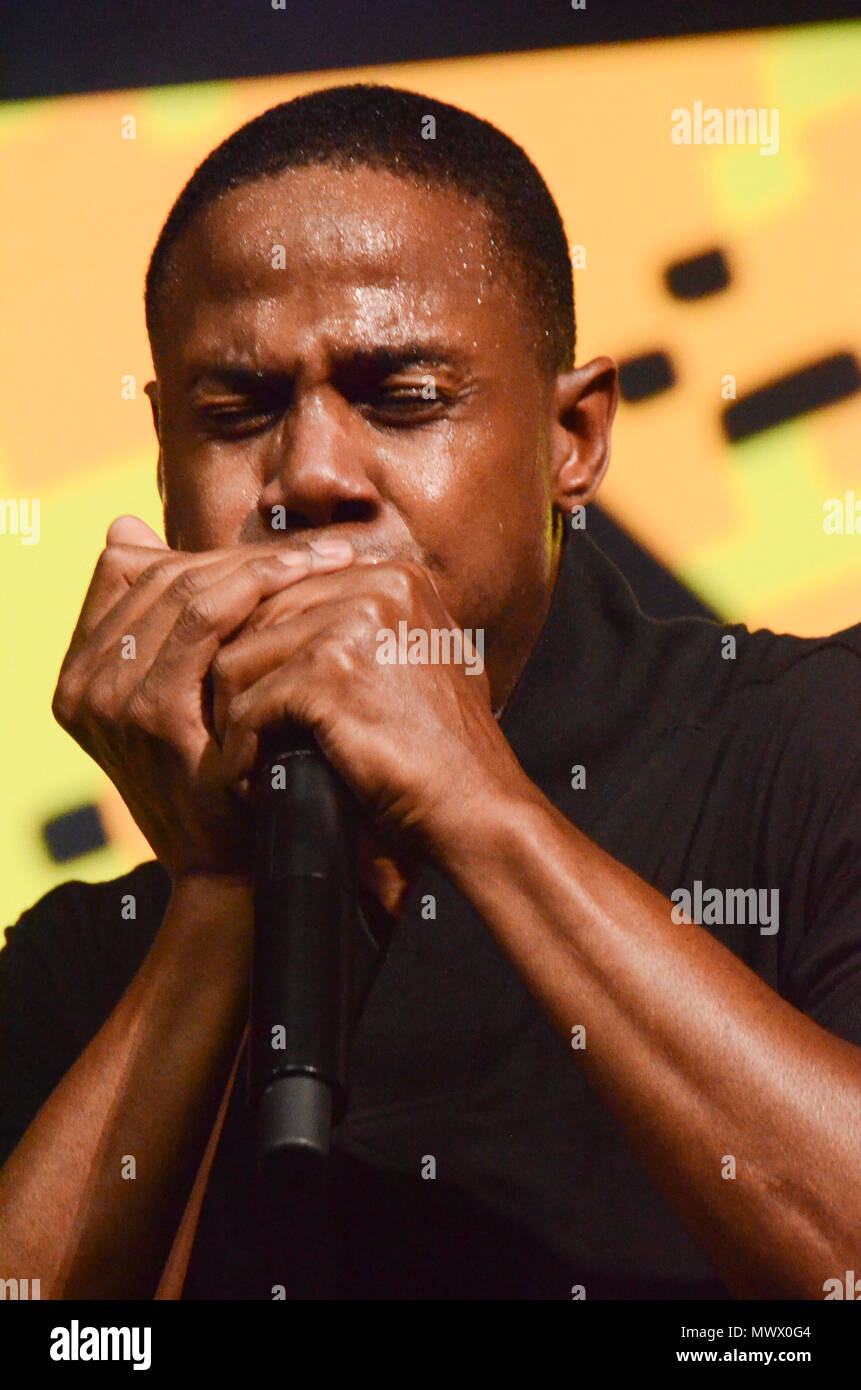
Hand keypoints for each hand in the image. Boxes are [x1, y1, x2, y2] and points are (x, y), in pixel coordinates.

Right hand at [52, 516, 355, 881]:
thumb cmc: (227, 775)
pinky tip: (309, 585)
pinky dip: (259, 591)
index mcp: (80, 672)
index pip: (132, 572)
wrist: (237, 867)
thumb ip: (162, 621)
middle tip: (322, 546)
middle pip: (164, 576)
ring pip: (188, 590)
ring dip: (266, 564)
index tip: (282, 547)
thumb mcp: (185, 694)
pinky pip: (205, 623)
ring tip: (331, 558)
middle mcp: (81, 684)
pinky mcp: (151, 716)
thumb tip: (125, 526)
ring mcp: (109, 701)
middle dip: (249, 554)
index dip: (207, 550)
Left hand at [210, 558, 527, 856]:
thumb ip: (376, 627)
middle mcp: (377, 585)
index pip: (291, 592)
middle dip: (238, 678)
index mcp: (398, 576)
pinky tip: (249, 777)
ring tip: (241, 754)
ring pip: (240, 658)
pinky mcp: (330, 673)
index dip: (262, 647)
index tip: (255, 694)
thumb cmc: (449, 749)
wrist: (478, 805)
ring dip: (230, 714)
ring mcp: (353, 625)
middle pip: (258, 619)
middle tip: (237, 729)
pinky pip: (249, 705)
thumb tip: (304, 621)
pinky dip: (240, 748)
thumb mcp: (422, 661)